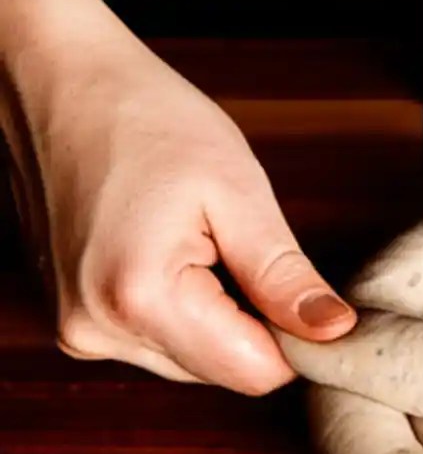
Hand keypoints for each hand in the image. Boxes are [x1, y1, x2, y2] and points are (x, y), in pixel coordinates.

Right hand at [5, 40, 356, 394]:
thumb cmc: (143, 117)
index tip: (310, 294)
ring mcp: (78, 328)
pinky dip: (183, 308)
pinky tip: (176, 249)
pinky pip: (157, 339)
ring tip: (203, 239)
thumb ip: (284, 275)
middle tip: (247, 246)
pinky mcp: (75, 319)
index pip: (253, 372)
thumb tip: (333, 331)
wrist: (57, 81)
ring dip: (218, 315)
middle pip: (222, 371)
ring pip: (191, 360)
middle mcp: (98, 330)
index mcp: (140, 298)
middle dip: (255, 324)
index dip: (297, 341)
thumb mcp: (236, 191)